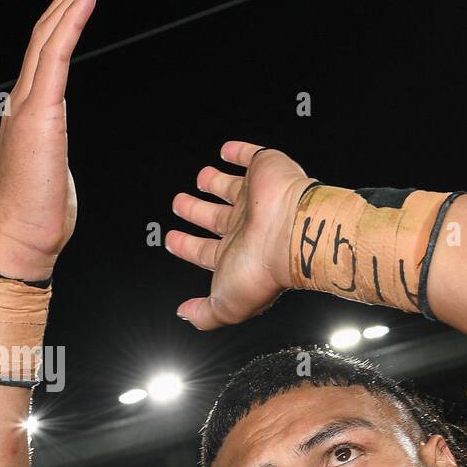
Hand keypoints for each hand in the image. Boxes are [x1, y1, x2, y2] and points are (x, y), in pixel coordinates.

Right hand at [0, 0, 106, 281]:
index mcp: (30, 111)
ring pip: (50, 33)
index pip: (49, 52)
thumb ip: (51, 150)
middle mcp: (24, 99)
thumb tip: (52, 152)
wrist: (19, 241)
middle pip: (47, 31)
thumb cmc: (37, 218)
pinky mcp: (39, 113)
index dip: (66, 17)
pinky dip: (72, 20)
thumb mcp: (51, 172)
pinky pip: (57, 54)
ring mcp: (28, 103)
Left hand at [165, 141, 313, 329]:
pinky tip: (227, 151)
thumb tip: (186, 315)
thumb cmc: (264, 269)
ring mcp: (256, 199)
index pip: (205, 251)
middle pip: (214, 217)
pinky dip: (239, 152)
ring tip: (201, 177)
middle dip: (195, 211)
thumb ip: (204, 314)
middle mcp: (247, 227)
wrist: (293, 233)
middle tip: (180, 203)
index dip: (186, 246)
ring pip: (230, 188)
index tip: (173, 241)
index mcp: (236, 255)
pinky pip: (250, 157)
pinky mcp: (266, 172)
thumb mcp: (225, 305)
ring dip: (214, 182)